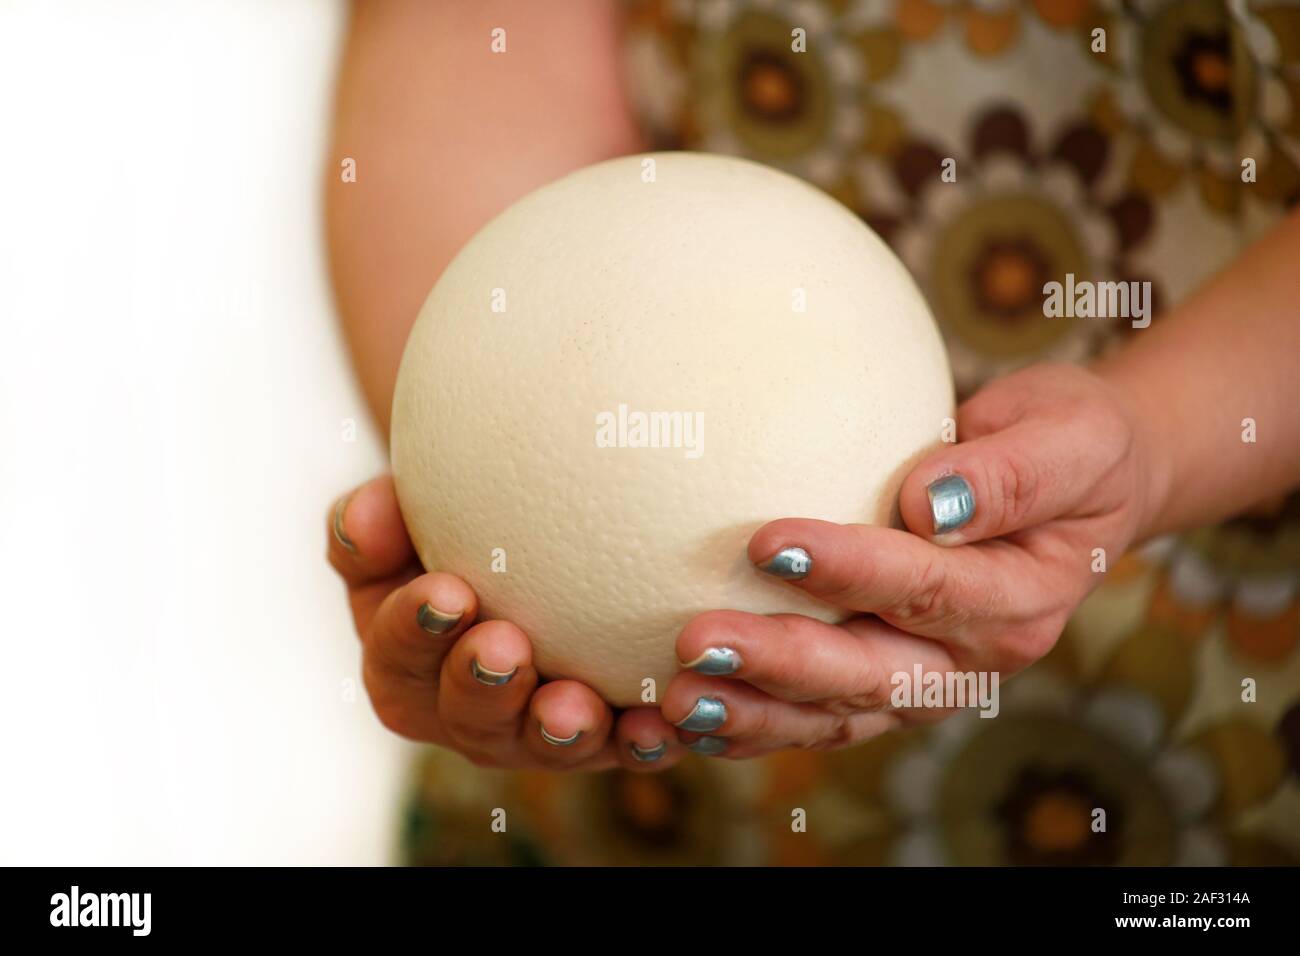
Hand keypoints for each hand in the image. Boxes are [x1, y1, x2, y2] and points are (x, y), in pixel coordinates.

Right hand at [327, 476, 684, 771]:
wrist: (532, 542)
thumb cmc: (452, 533)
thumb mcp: (403, 524)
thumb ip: (374, 521)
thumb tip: (366, 513)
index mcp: (405, 663)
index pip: (397, 653)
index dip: (414, 628)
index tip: (446, 590)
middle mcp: (467, 712)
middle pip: (468, 715)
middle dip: (483, 686)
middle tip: (504, 646)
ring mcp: (537, 734)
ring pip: (544, 744)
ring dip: (559, 728)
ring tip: (574, 705)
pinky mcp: (608, 736)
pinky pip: (627, 747)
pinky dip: (643, 740)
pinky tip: (660, 722)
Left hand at [660, 363, 1160, 757]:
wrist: (1080, 489)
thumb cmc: (1070, 444)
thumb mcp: (1070, 435)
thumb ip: (1011, 472)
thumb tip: (930, 502)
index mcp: (1022, 598)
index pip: (926, 587)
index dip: (851, 571)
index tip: (769, 544)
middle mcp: (973, 657)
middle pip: (870, 673)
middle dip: (781, 664)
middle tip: (696, 644)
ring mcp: (925, 680)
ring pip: (834, 715)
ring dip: (754, 712)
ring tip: (675, 700)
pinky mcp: (884, 684)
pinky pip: (815, 717)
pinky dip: (752, 723)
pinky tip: (682, 719)